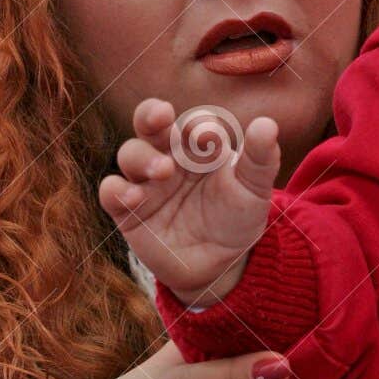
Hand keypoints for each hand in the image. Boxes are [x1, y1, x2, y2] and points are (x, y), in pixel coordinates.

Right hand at [98, 98, 280, 298]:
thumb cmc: (236, 218)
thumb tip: (267, 124)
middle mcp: (169, 156)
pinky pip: (111, 192)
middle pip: (150, 124)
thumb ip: (260, 158)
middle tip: (162, 115)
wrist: (220, 264)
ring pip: (129, 153)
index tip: (210, 137)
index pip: (193, 122)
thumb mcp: (254, 189)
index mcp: (199, 146)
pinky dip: (117, 190)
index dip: (198, 124)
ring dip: (142, 156)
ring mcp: (147, 182)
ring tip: (163, 170)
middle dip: (151, 114)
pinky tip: (135, 197)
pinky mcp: (128, 211)